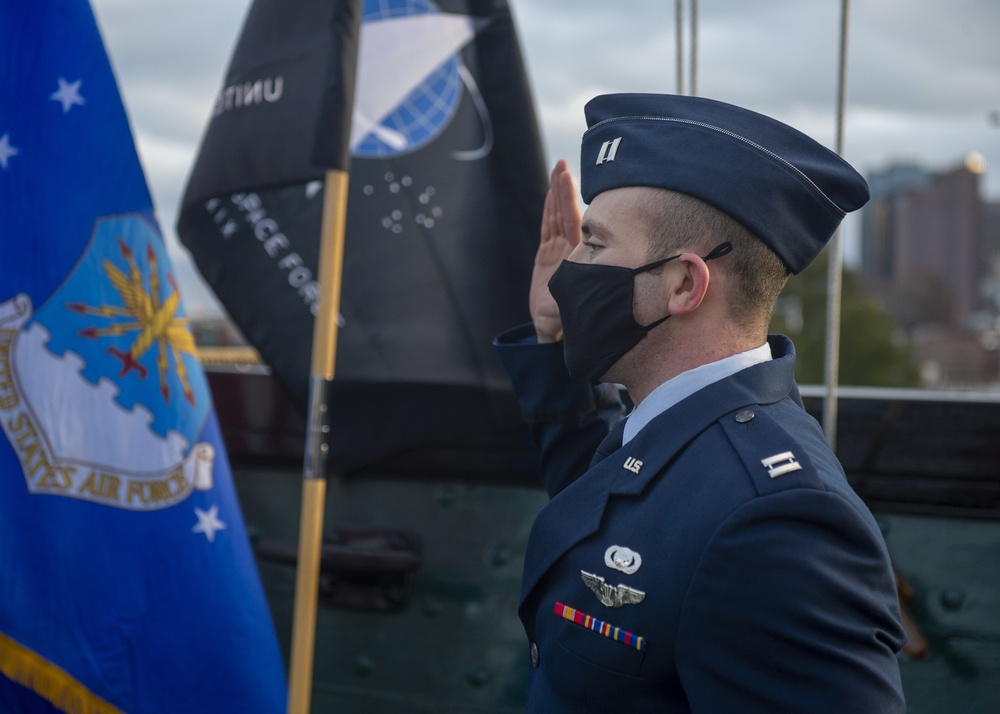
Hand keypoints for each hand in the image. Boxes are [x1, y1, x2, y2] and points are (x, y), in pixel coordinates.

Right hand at [530, 159, 580, 342]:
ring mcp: (560, 248)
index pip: (577, 224)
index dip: (573, 203)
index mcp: (579, 258)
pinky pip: (548, 225)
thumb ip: (574, 296)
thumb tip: (585, 290)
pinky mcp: (548, 251)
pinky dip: (549, 208)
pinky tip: (551, 190)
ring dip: (557, 192)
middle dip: (564, 189)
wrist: (551, 327)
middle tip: (563, 165)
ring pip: (558, 214)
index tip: (575, 182)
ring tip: (558, 169)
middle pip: (567, 213)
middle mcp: (572, 249)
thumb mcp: (568, 307)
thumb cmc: (564, 320)